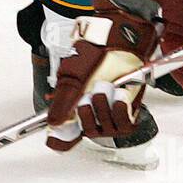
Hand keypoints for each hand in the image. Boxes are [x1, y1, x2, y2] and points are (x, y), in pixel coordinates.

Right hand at [45, 0, 161, 151]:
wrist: (123, 40)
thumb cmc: (97, 53)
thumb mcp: (73, 75)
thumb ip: (63, 99)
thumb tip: (53, 122)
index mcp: (75, 104)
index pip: (65, 134)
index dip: (61, 140)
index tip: (58, 143)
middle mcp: (93, 112)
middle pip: (85, 133)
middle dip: (86, 116)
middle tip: (87, 98)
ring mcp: (112, 113)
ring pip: (104, 130)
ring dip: (102, 110)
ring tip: (103, 90)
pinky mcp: (130, 111)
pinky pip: (123, 125)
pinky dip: (118, 111)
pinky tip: (116, 96)